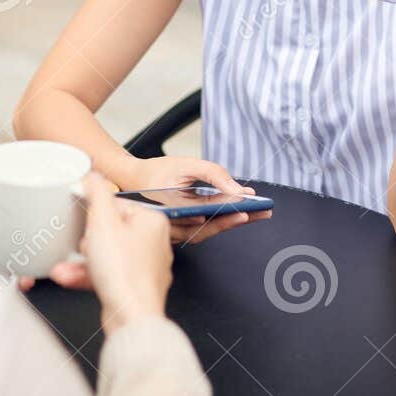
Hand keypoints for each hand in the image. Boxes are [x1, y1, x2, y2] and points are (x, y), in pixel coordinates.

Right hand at [49, 171, 172, 334]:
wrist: (131, 318)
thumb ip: (97, 193)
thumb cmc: (123, 274)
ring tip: (64, 267)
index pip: (118, 205)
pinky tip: (68, 276)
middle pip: (112, 231)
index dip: (95, 215)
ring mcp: (146, 267)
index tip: (84, 223)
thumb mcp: (102, 222)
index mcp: (153, 221)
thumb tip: (94, 175)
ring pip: (108, 255)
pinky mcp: (135, 287)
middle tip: (82, 247)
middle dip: (88, 241)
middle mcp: (154, 243)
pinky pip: (108, 274)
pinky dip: (89, 275)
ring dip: (82, 260)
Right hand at [118, 155, 265, 245]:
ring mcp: (176, 231)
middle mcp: (173, 226)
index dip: (224, 216)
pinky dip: (222, 221)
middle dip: (237, 220)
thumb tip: (237, 189)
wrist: (133, 179)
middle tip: (262, 212)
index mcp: (170, 210)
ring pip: (208, 231)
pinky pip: (204, 228)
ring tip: (257, 213)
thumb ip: (213, 173)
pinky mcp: (182, 229)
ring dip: (232, 222)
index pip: (202, 217)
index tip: (243, 211)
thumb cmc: (157, 172)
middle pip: (210, 228)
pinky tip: (239, 213)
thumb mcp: (186, 164)